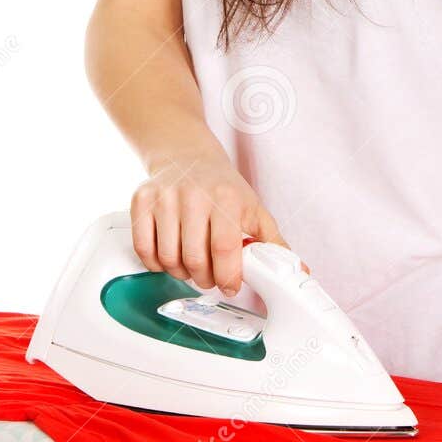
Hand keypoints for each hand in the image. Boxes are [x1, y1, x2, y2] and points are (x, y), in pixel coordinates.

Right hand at [130, 153, 302, 293]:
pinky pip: (143, 249)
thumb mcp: (253, 210)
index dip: (227, 276)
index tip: (230, 285)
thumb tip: (299, 271)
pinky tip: (169, 256)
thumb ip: (273, 243)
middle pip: (195, 259)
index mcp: (226, 198)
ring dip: (180, 273)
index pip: (224, 248)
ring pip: (168, 258)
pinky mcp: (142, 201)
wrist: (188, 156)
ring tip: (191, 264)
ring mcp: (165, 197)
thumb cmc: (222, 187)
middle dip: (205, 278)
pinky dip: (155, 263)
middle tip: (210, 276)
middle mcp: (193, 195)